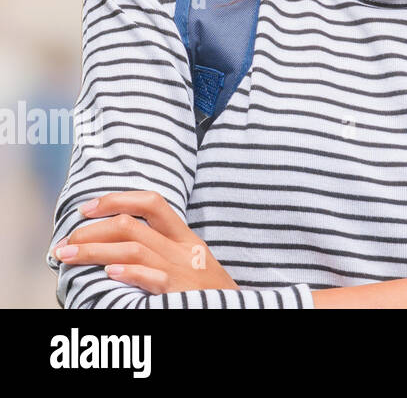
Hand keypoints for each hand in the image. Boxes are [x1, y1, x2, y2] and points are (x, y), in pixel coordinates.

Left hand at [52, 190, 238, 293]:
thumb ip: (165, 248)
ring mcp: (181, 270)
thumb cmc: (207, 291)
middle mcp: (182, 249)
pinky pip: (153, 278)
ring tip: (67, 256)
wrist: (236, 311)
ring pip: (132, 250)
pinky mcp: (179, 293)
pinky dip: (129, 273)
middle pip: (132, 227)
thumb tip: (120, 241)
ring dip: (94, 252)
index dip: (117, 199)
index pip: (152, 203)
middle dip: (92, 231)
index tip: (87, 208)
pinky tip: (108, 273)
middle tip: (66, 242)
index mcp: (185, 237)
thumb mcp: (192, 260)